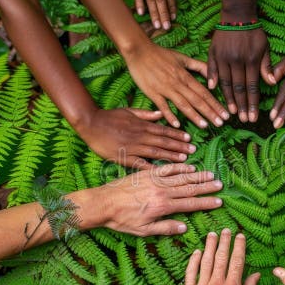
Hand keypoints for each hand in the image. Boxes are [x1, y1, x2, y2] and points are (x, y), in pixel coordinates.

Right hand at [77, 107, 194, 168]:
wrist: (90, 123)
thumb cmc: (109, 117)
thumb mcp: (129, 111)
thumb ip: (146, 114)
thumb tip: (161, 113)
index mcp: (142, 125)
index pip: (164, 130)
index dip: (177, 134)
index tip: (189, 138)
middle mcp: (140, 136)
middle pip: (164, 141)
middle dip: (179, 146)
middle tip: (193, 150)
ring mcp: (132, 147)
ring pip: (156, 151)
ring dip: (171, 155)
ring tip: (185, 159)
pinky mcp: (124, 156)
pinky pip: (140, 164)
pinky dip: (151, 168)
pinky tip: (162, 173)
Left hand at [90, 163, 223, 235]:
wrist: (103, 203)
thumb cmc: (121, 220)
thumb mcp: (143, 230)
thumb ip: (165, 228)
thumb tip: (184, 227)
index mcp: (162, 207)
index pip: (190, 204)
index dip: (205, 203)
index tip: (218, 201)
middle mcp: (162, 191)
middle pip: (189, 188)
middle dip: (206, 187)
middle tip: (220, 185)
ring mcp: (155, 180)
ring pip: (181, 177)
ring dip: (198, 176)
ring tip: (211, 174)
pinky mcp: (147, 173)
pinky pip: (167, 168)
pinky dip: (180, 166)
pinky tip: (190, 166)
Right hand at [125, 42, 228, 128]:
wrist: (139, 50)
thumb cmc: (161, 54)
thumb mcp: (182, 58)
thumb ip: (199, 66)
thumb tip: (213, 74)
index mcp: (185, 75)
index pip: (204, 92)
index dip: (216, 104)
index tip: (226, 114)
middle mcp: (177, 83)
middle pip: (197, 100)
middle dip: (210, 112)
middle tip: (222, 123)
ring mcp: (165, 88)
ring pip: (183, 104)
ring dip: (195, 116)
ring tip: (206, 126)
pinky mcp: (152, 92)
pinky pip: (163, 105)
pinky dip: (169, 115)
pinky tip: (177, 125)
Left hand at [182, 230, 259, 284]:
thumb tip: (256, 274)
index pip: (237, 261)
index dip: (239, 247)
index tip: (239, 236)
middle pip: (221, 258)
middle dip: (224, 242)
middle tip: (225, 230)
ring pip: (205, 262)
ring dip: (209, 246)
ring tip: (211, 235)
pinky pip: (190, 273)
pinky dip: (193, 261)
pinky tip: (196, 252)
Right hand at [207, 28, 275, 121]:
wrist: (237, 14)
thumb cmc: (254, 33)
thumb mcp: (265, 47)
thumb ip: (267, 66)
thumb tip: (271, 83)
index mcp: (252, 60)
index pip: (253, 86)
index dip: (253, 103)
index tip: (254, 117)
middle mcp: (237, 60)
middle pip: (239, 88)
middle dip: (242, 106)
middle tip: (244, 120)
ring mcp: (224, 57)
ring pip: (226, 82)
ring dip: (229, 99)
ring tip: (231, 113)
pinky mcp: (214, 53)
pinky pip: (212, 68)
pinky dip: (212, 79)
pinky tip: (213, 91)